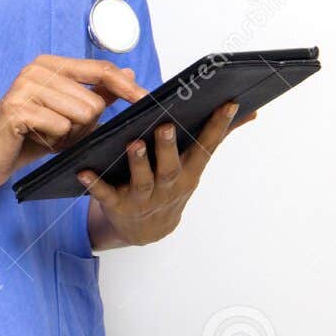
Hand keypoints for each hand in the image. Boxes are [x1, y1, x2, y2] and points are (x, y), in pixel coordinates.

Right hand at [0, 56, 146, 193]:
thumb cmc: (25, 137)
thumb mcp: (66, 115)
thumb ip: (96, 93)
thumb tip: (128, 74)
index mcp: (50, 65)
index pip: (101, 69)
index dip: (127, 86)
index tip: (147, 99)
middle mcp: (37, 69)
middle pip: (94, 100)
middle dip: (85, 127)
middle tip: (61, 134)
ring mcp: (25, 87)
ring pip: (82, 114)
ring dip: (70, 136)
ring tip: (48, 137)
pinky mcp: (17, 109)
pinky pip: (61, 127)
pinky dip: (54, 142)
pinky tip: (37, 141)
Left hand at [79, 100, 254, 247]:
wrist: (146, 231)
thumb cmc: (172, 185)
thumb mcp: (195, 164)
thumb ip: (217, 135)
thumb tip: (252, 110)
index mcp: (188, 171)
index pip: (206, 146)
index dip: (218, 126)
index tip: (228, 103)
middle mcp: (169, 185)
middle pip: (170, 166)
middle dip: (169, 147)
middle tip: (165, 126)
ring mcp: (144, 198)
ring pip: (142, 180)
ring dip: (137, 162)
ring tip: (132, 144)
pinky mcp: (118, 206)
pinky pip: (105, 195)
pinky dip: (94, 185)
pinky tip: (83, 171)